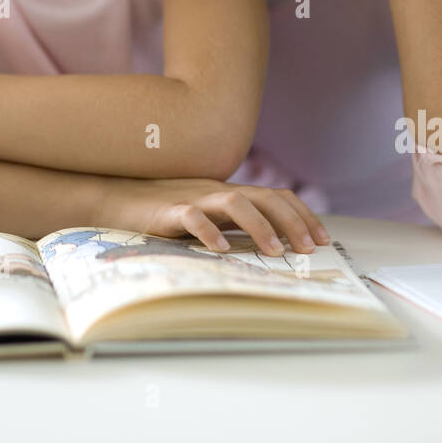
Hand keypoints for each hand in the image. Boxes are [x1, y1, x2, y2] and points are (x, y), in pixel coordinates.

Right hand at [112, 176, 330, 254]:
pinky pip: (192, 217)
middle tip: (309, 249)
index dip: (302, 215)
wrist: (118, 196)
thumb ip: (234, 222)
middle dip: (292, 222)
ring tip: (276, 252)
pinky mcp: (169, 210)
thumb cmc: (165, 210)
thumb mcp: (208, 213)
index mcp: (230, 192)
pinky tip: (222, 250)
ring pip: (235, 203)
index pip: (276, 196)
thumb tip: (271, 243)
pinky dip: (209, 232)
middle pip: (265, 197)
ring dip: (260, 226)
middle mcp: (217, 190)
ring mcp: (194, 198)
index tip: (322, 239)